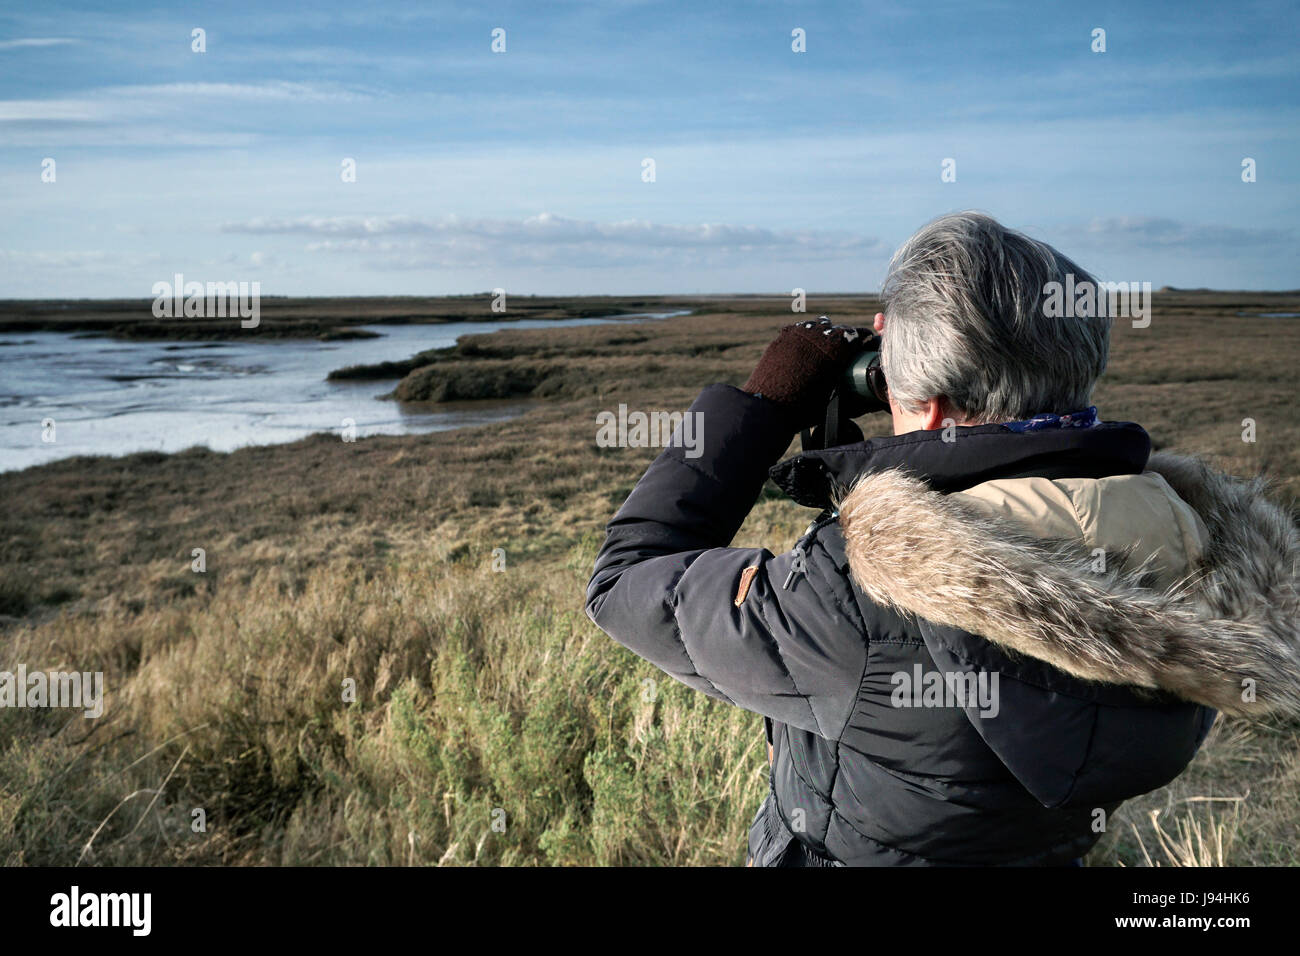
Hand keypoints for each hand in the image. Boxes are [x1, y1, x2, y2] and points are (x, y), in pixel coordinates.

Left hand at [743, 316, 875, 426]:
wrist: (768, 407)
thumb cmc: (803, 408)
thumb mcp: (833, 401)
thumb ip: (854, 396)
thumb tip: (872, 401)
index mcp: (837, 346)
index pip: (858, 335)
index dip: (864, 340)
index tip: (865, 347)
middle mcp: (819, 334)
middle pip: (838, 329)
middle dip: (845, 337)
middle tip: (846, 350)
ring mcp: (799, 333)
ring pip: (818, 325)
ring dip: (825, 333)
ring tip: (825, 347)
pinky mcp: (782, 337)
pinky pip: (800, 330)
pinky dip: (807, 336)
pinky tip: (805, 347)